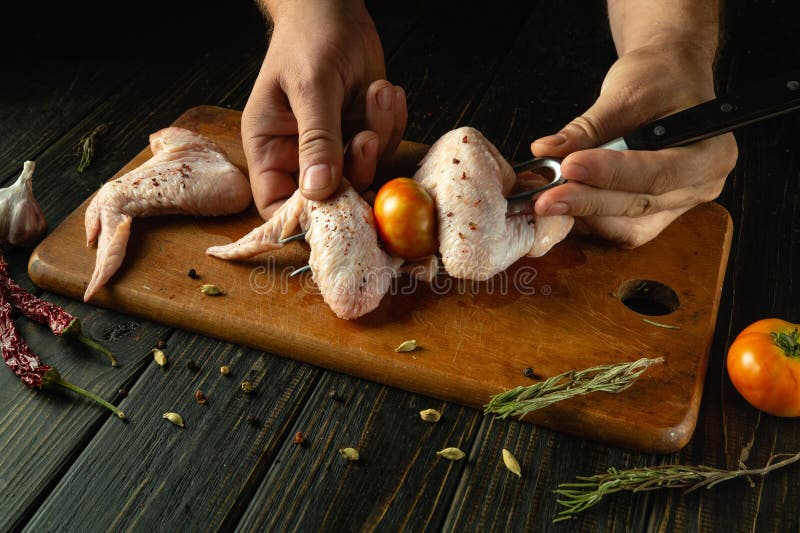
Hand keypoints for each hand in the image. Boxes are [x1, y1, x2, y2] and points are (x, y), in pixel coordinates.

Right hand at [243, 0, 406, 218]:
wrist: (334, 6)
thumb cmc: (309, 38)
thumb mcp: (311, 87)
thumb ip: (317, 140)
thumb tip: (317, 191)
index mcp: (270, 147)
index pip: (277, 204)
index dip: (302, 216)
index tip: (334, 203)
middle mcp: (300, 154)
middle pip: (330, 196)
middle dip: (356, 167)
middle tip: (367, 135)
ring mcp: (336, 145)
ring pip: (365, 172)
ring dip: (379, 137)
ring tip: (377, 93)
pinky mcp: (363, 132)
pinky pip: (385, 149)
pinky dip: (391, 123)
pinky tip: (384, 91)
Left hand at [530, 40, 736, 247]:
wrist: (669, 78)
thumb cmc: (659, 79)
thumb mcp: (625, 92)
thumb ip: (587, 127)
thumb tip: (547, 151)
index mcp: (710, 152)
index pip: (658, 173)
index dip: (611, 174)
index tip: (569, 167)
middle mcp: (701, 185)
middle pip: (640, 205)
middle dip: (588, 203)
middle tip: (545, 199)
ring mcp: (680, 205)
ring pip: (628, 226)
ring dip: (585, 217)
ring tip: (548, 201)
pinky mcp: (656, 214)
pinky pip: (622, 228)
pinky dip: (590, 220)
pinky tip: (563, 204)